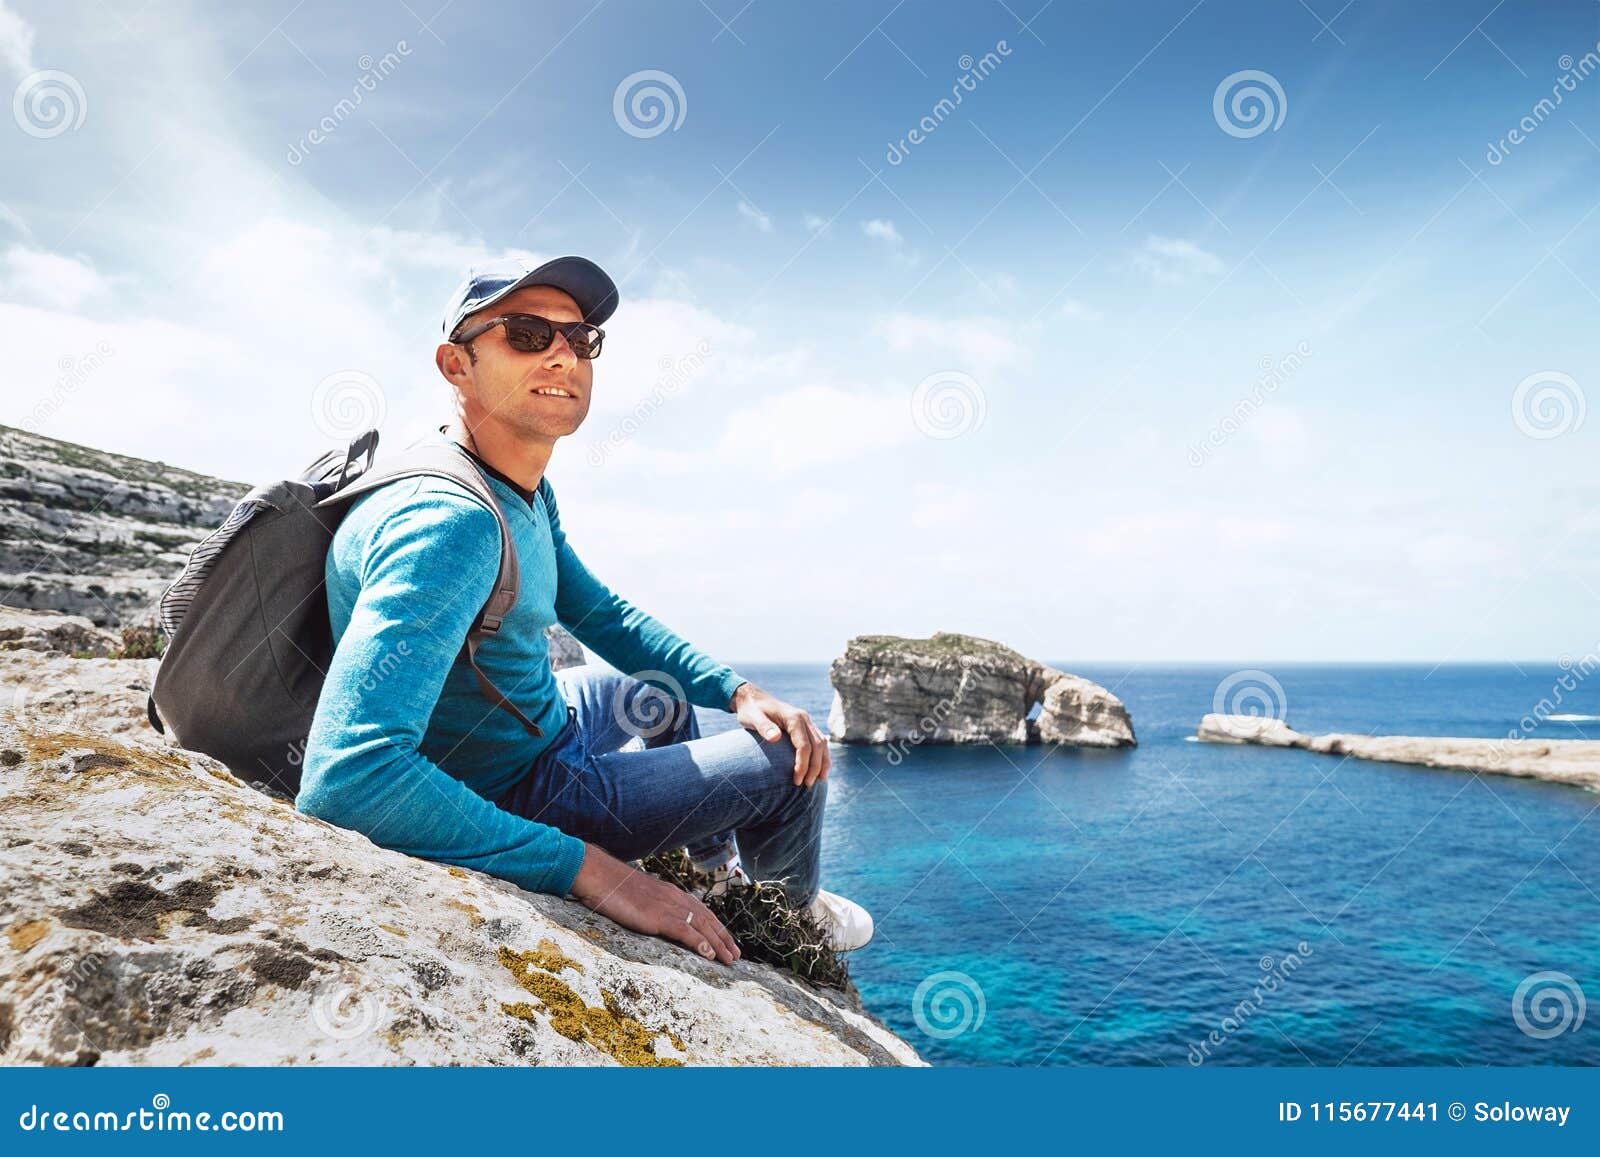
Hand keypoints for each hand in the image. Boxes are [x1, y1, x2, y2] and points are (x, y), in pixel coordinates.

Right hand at [569, 844, 739, 963]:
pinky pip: (684, 931)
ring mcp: (666, 906)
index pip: (700, 910)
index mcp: (670, 892)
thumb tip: (653, 915)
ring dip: (718, 943)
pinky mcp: (657, 916)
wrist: (598, 874)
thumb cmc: (611, 885)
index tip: (725, 939)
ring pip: (701, 926)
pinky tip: (709, 954)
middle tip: (736, 954)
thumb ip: (650, 904)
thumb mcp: (637, 895)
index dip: (715, 925)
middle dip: (723, 937)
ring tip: (730, 958)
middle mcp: (674, 897)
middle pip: (707, 918)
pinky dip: (700, 942)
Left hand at [729, 681, 829, 786]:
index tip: (797, 780)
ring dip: (823, 762)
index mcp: (794, 717)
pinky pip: (819, 741)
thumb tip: (775, 738)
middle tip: (807, 785)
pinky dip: (822, 755)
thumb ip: (764, 727)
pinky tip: (819, 768)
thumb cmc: (750, 710)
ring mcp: (806, 721)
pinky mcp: (805, 726)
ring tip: (819, 780)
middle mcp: (804, 718)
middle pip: (817, 746)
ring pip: (822, 743)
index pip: (804, 745)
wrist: (752, 698)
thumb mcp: (752, 717)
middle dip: (815, 767)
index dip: (803, 764)